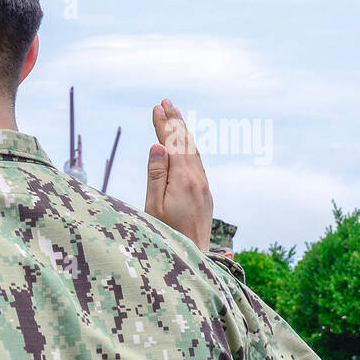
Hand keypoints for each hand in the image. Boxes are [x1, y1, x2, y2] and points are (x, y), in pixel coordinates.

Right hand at [144, 97, 212, 250]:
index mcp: (184, 179)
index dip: (164, 125)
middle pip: (186, 143)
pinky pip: (197, 163)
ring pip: (194, 152)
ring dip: (183, 133)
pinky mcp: (205, 194)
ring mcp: (204, 186)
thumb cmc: (166, 234)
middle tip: (167, 103)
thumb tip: (158, 146)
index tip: (156, 108)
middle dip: (175, 122)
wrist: (194, 256)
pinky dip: (189, 147)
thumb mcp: (153, 206)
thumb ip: (156, 175)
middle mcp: (198, 179)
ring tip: (175, 117)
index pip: (172, 144)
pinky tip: (185, 145)